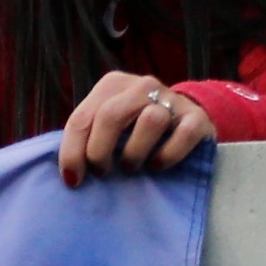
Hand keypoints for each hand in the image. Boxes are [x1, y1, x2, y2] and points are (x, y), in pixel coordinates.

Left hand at [58, 72, 214, 185]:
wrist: (188, 119)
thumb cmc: (136, 128)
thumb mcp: (109, 125)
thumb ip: (88, 136)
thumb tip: (68, 173)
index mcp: (112, 85)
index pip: (82, 118)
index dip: (72, 152)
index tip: (73, 180)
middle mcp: (141, 86)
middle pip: (110, 116)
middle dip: (100, 151)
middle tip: (103, 172)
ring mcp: (172, 99)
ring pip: (150, 121)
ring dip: (134, 152)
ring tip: (131, 166)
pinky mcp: (197, 118)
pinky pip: (182, 135)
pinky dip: (167, 155)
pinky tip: (157, 165)